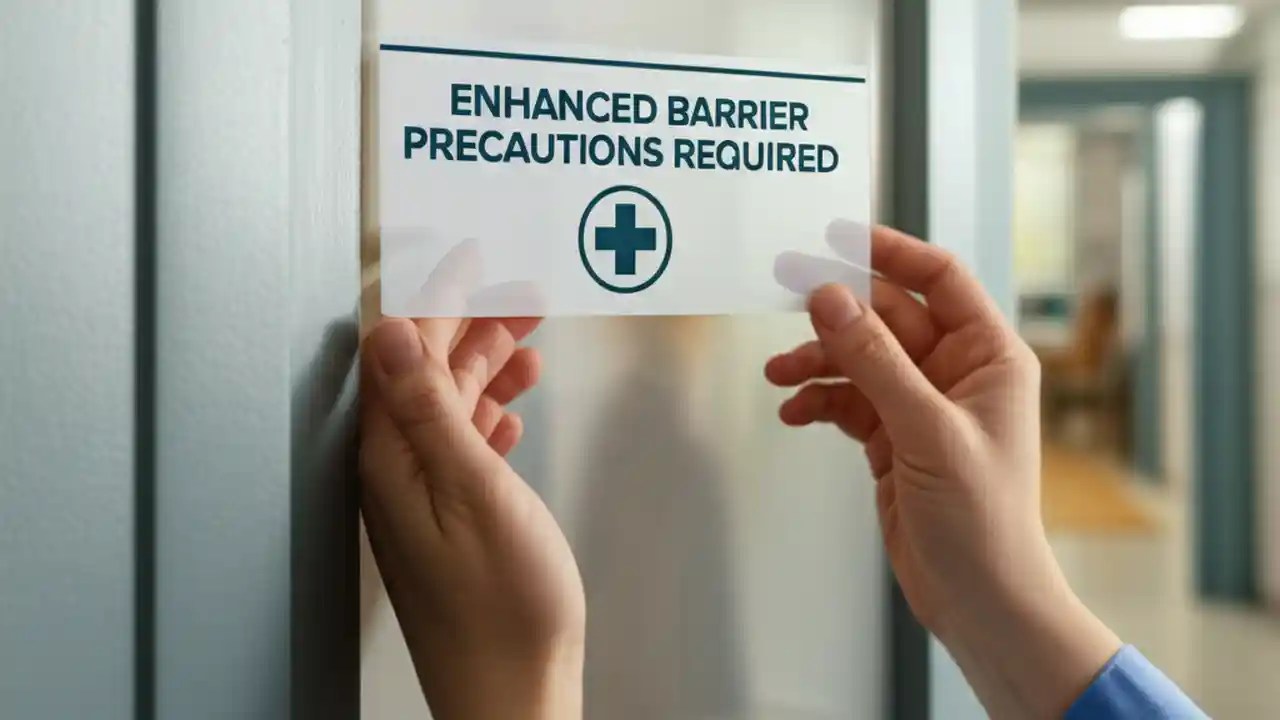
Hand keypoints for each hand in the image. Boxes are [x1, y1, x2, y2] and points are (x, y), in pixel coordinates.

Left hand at [361, 316, 584, 719]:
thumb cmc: (502, 609)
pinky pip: (465, 449)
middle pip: (429, 374)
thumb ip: (432, 409)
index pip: (403, 353)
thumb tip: (392, 333)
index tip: (469, 257)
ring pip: (452, 409)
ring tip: (531, 342)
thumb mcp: (472, 491)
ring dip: (490, 369)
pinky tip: (511, 415)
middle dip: (474, 326)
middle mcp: (399, 473)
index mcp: (394, 459)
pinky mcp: (454, 523)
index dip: (438, 299)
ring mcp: (426, 499)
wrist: (515, 691)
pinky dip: (491, 419)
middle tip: (522, 292)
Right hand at [765, 227, 1120, 719]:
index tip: (839, 234)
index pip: (939, 280)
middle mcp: (956, 373)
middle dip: (837, 314)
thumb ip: (875, 362)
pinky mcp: (892, 439)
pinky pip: (847, 400)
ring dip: (818, 362)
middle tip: (785, 296)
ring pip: (859, 359)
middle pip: (886, 318)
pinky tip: (794, 413)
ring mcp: (921, 406)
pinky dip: (818, 402)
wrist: (980, 600)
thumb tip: (830, 298)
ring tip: (781, 375)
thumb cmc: (984, 521)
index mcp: (988, 356)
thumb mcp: (927, 431)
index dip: (891, 252)